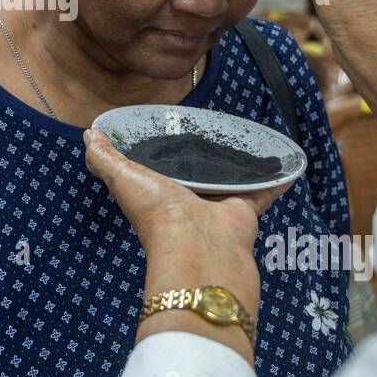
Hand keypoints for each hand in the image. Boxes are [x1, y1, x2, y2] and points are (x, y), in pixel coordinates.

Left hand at [84, 129, 290, 358]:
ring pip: (230, 182)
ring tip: (248, 143)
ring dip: (239, 168)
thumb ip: (104, 159)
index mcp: (158, 194)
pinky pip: (263, 192)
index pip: (158, 170)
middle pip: (196, 175)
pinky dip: (276, 180)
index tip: (166, 129)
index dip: (159, 153)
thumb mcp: (124, 179)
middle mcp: (187, 202)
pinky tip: (286, 164)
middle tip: (212, 131)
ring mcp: (217, 207)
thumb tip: (90, 136)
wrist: (199, 247)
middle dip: (202, 158)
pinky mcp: (244, 211)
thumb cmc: (158, 214)